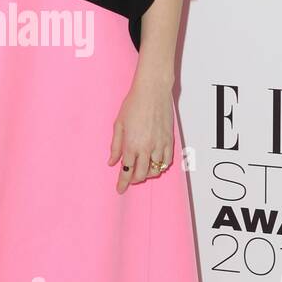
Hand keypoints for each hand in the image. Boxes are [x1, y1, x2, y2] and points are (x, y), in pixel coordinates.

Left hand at [107, 72, 174, 193]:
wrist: (152, 91)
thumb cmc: (133, 104)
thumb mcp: (118, 124)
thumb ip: (116, 146)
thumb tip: (112, 162)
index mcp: (131, 144)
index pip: (126, 170)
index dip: (122, 182)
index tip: (119, 190)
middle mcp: (146, 147)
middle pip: (141, 174)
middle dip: (134, 180)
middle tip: (129, 179)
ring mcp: (159, 145)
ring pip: (156, 170)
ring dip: (148, 174)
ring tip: (142, 170)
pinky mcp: (169, 140)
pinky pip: (167, 161)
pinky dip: (161, 167)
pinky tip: (155, 164)